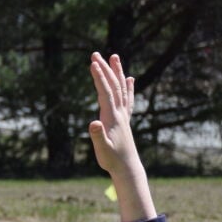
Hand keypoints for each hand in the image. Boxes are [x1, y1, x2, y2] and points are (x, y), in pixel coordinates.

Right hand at [88, 53, 155, 221]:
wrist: (127, 167)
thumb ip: (97, 136)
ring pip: (121, 88)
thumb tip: (93, 122)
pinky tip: (129, 78)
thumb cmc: (112, 159)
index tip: (92, 63)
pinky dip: (128, 87)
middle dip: (104, 69)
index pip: (105, 93)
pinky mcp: (125, 120)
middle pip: (113, 86)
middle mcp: (120, 113)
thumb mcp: (101, 149)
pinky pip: (127, 99)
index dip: (99, 78)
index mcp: (112, 117)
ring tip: (114, 56)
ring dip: (117, 72)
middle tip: (95, 54)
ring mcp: (123, 115)